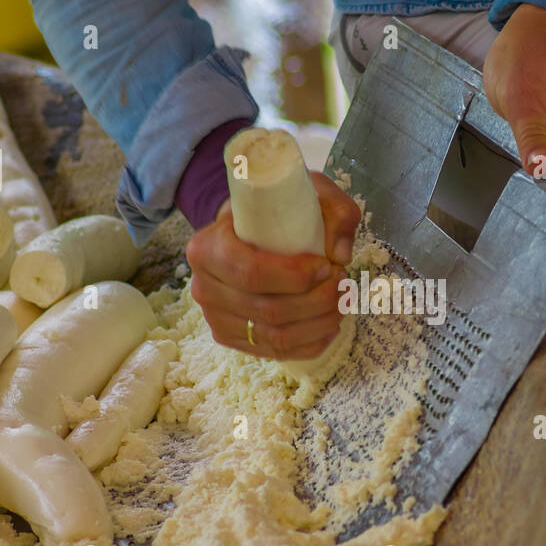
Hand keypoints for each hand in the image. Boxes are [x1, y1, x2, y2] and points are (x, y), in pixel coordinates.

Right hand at [185, 171, 360, 357]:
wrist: (246, 232)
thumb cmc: (274, 212)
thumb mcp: (306, 194)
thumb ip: (334, 212)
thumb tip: (340, 254)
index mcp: (206, 247)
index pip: (252, 273)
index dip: (296, 277)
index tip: (327, 265)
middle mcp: (203, 286)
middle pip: (267, 309)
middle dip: (316, 301)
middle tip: (342, 283)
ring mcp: (215, 318)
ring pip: (275, 335)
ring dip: (318, 324)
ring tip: (341, 303)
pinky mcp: (231, 339)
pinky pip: (275, 352)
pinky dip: (310, 344)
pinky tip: (329, 327)